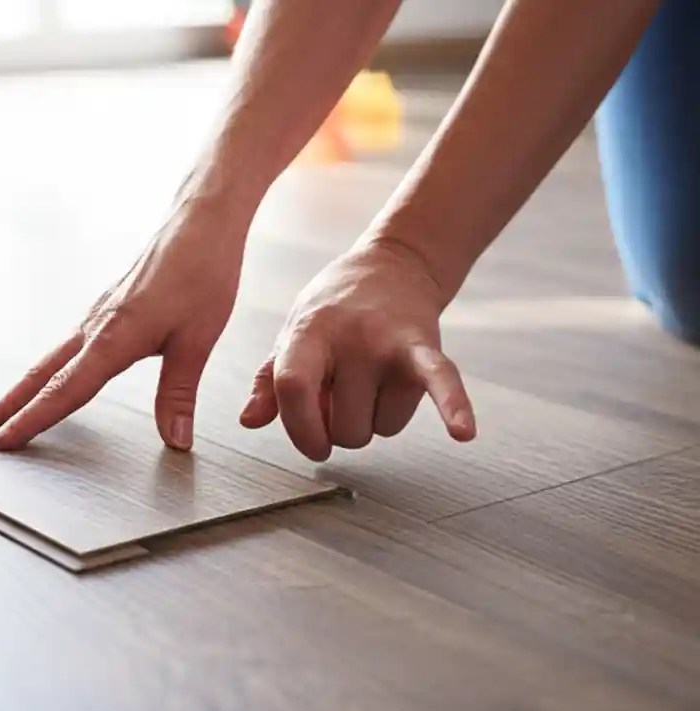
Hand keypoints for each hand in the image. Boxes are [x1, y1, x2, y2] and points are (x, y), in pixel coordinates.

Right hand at [0, 205, 243, 450]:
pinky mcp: (104, 308)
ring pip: (48, 360)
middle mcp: (95, 326)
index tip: (4, 442)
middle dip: (6, 405)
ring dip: (20, 388)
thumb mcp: (198, 340)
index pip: (64, 390)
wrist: (200, 221)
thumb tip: (175, 439)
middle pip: (40, 375)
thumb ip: (178, 394)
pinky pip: (64, 346)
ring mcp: (96, 316)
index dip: (32, 420)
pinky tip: (46, 377)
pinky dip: (44, 369)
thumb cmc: (202, 270)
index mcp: (114, 338)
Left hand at [240, 238, 475, 460]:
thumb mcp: (293, 334)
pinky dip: (454, 408)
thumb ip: (271, 380)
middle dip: (346, 428)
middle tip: (347, 396)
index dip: (300, 429)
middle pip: (346, 428)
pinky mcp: (426, 347)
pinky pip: (442, 384)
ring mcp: (387, 343)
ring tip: (376, 382)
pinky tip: (462, 431)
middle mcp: (348, 338)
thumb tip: (248, 420)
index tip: (313, 445)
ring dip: (380, 419)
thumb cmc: (334, 309)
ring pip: (385, 426)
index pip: (293, 390)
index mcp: (307, 334)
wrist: (393, 265)